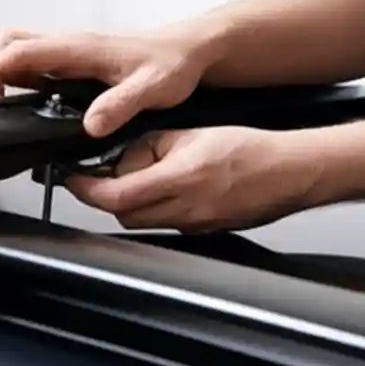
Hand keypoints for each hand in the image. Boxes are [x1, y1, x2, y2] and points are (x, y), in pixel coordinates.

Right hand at [0, 28, 218, 137]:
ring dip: (4, 74)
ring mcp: (72, 51)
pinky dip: (22, 79)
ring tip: (5, 108)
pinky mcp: (77, 61)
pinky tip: (32, 106)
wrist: (190, 50)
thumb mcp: (153, 89)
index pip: (19, 51)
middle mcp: (71, 45)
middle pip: (9, 42)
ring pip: (20, 49)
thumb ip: (121, 106)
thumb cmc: (174, 64)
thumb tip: (90, 126)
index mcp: (80, 48)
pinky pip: (37, 62)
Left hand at [65, 127, 330, 232]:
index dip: (87, 189)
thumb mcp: (194, 133)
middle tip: (102, 174)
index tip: (75, 178)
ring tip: (139, 178)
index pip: (117, 194)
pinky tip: (165, 189)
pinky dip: (155, 209)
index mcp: (180, 178)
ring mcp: (193, 225)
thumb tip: (124, 156)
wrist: (290, 173)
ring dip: (130, 203)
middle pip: (123, 214)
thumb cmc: (251, 150)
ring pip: (142, 222)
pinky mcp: (202, 232)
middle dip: (106, 196)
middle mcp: (184, 209)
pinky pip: (165, 224)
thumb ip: (154, 145)